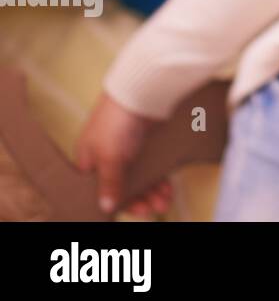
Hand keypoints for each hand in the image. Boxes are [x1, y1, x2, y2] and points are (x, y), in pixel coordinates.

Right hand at [75, 93, 172, 217]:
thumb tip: (106, 207)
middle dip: (138, 199)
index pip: (97, 190)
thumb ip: (109, 183)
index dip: (114, 202)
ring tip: (165, 202)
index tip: (134, 210)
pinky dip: (159, 178)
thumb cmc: (118, 122)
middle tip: (153, 209)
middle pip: (121, 186)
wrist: (143, 89)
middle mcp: (106, 156)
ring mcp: (128, 149)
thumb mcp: (109, 156)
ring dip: (151, 191)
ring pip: (139, 177)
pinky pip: (152, 166)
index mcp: (88, 159)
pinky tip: (168, 188)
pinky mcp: (146, 142)